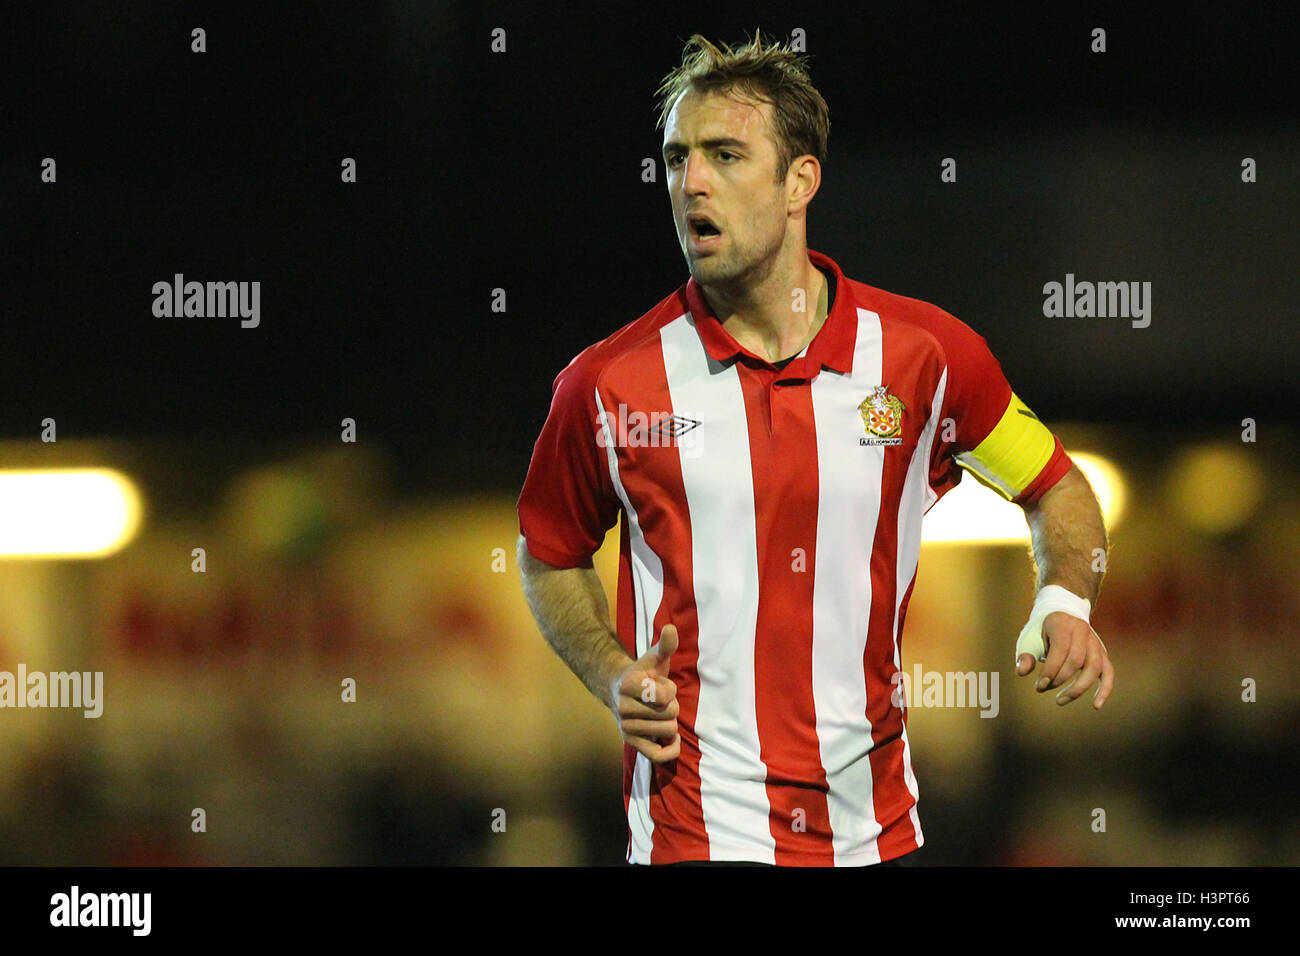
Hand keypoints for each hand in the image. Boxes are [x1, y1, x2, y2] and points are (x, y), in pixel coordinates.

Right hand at [609, 623, 679, 762]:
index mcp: (628, 685)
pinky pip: (657, 755)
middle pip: (669, 714)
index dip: (670, 689)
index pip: (666, 695)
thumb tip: (671, 628)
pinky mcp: (631, 743)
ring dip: (670, 722)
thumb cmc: (644, 674)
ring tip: (659, 713)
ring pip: (667, 731)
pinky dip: (671, 750)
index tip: (660, 684)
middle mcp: (623, 708)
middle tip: (660, 700)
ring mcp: (626, 728)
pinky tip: (673, 739)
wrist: (620, 691)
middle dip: (672, 706)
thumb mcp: (654, 658)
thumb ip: (665, 645)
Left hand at [1016, 611, 1114, 708]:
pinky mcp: (1101, 653)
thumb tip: (1021, 672)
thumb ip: (1026, 655)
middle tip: (1043, 688)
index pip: (1061, 650)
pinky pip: (1108, 672)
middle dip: (1059, 679)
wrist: (1061, 613)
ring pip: (1095, 667)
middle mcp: (1082, 632)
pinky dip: (1105, 689)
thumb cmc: (1042, 630)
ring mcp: (1095, 642)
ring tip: (1060, 700)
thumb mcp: (1030, 638)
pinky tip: (1096, 705)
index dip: (1050, 670)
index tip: (1039, 685)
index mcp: (1062, 624)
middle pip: (1077, 660)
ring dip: (1078, 688)